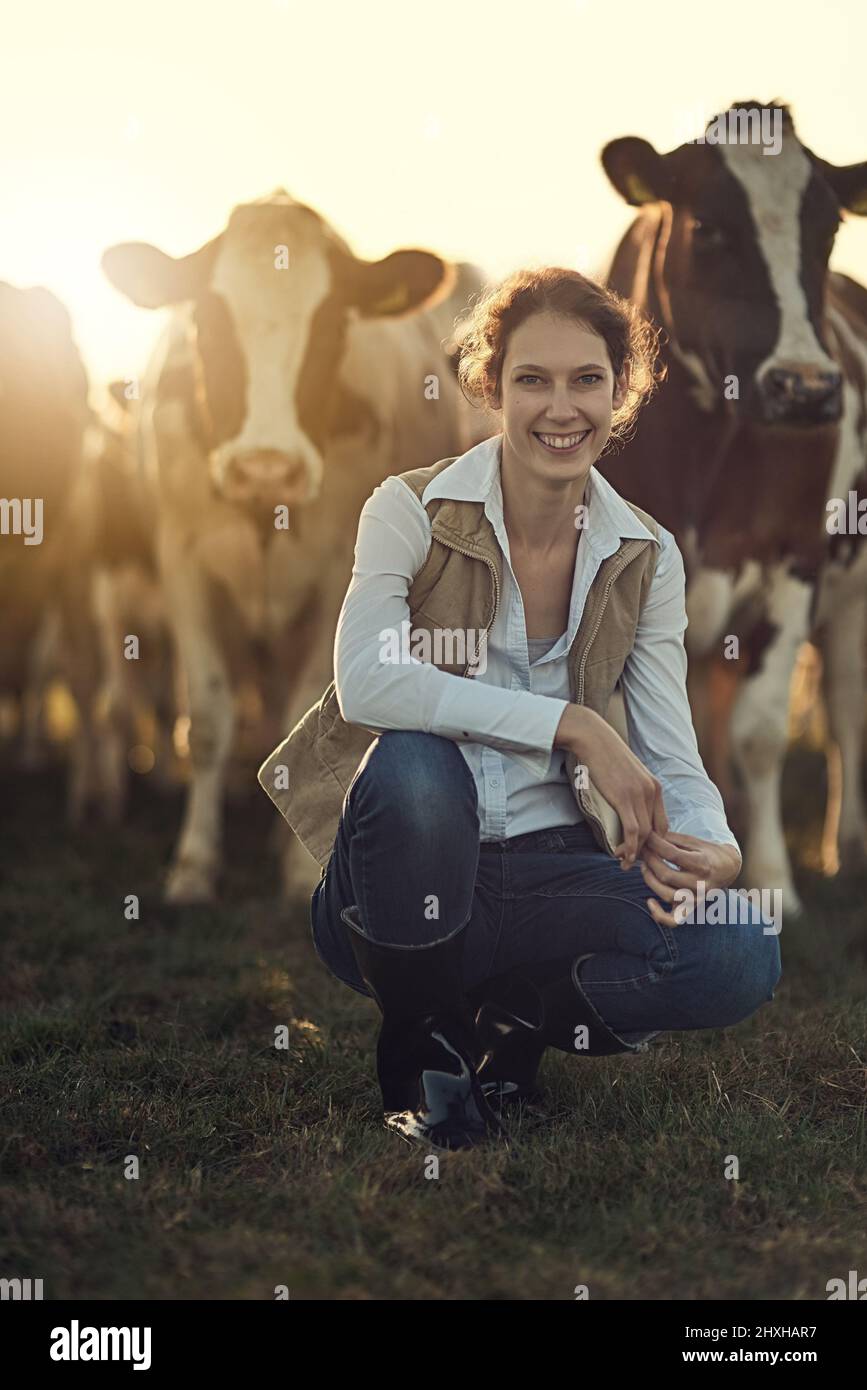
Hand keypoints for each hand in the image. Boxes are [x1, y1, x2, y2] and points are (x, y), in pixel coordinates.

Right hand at [555, 704, 668, 868]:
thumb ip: (631, 791)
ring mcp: (640, 795)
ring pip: (645, 834)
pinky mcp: (625, 798)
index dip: (653, 842)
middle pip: (656, 831)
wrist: (592, 738)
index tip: (640, 851)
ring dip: (635, 853)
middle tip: (632, 862)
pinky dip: (629, 847)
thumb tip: (625, 808)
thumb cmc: (603, 755)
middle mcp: (652, 791)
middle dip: (645, 851)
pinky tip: (620, 854)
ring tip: (624, 862)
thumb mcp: (626, 774)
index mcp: (654, 787)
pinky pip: (633, 831)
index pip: (662, 823)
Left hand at [639, 829, 741, 926]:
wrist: (727, 868)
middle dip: (650, 861)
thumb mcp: (694, 841)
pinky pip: (673, 920)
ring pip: (667, 895)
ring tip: (644, 867)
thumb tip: (649, 835)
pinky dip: (659, 914)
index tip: (647, 837)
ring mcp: (696, 898)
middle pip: (666, 875)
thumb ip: (672, 839)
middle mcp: (700, 884)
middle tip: (643, 850)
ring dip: (650, 880)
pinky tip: (649, 901)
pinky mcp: (691, 909)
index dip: (655, 845)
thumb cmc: (706, 852)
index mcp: (703, 864)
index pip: (673, 855)